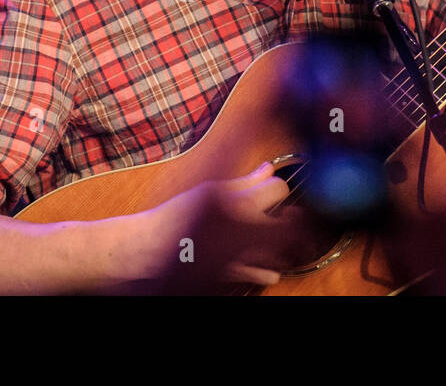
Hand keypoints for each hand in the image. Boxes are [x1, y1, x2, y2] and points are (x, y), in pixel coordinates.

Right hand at [139, 162, 292, 286]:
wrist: (153, 248)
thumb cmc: (177, 215)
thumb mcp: (209, 189)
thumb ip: (245, 181)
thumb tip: (268, 169)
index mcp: (240, 206)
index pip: (280, 188)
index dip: (278, 184)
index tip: (271, 186)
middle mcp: (247, 234)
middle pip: (292, 225)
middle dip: (291, 217)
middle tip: (284, 212)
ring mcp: (243, 258)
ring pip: (284, 254)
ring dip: (283, 246)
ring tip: (272, 237)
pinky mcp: (237, 276)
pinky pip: (266, 277)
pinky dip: (267, 269)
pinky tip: (259, 259)